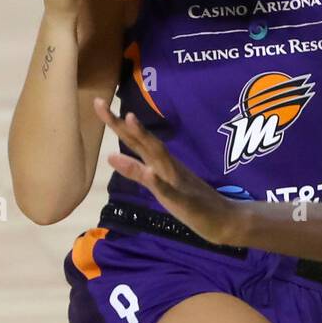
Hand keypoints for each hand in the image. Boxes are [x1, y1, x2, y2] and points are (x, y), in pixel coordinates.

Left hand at [93, 98, 246, 245]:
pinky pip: (171, 191)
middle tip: (99, 103)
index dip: (116, 123)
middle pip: (143, 141)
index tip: (97, 103)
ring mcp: (177, 182)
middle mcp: (168, 166)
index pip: (135, 140)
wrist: (224, 220)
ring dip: (144, 138)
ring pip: (158, 157)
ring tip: (129, 119)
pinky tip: (151, 173)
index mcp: (161, 163)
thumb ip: (136, 172)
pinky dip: (159, 182)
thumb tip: (110, 156)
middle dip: (121, 123)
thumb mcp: (158, 186)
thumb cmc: (191, 202)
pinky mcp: (186, 201)